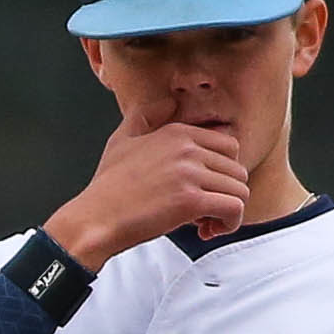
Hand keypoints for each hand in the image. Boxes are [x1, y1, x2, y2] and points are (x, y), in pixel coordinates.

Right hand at [49, 109, 255, 264]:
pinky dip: (228, 224)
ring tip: (205, 224)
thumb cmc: (107, 188)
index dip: (222, 172)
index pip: (229, 146)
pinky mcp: (191, 201)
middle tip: (204, 211)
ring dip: (228, 212)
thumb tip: (167, 102)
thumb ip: (145, 117)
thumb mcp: (121, 141)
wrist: (94, 219)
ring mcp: (190, 174)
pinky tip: (207, 231)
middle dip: (226, 193)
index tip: (204, 189)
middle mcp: (187, 149)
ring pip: (239, 190)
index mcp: (177, 133)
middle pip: (237, 170)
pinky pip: (233, 209)